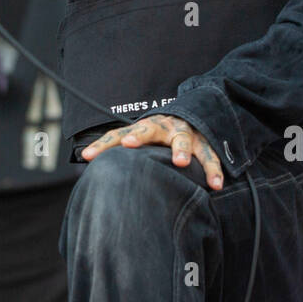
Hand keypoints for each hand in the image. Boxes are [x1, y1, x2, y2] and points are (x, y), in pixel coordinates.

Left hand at [80, 114, 224, 190]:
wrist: (194, 116)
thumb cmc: (159, 135)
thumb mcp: (141, 138)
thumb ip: (118, 149)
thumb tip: (87, 163)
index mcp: (142, 128)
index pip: (117, 135)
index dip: (103, 145)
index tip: (88, 156)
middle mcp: (162, 127)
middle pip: (148, 129)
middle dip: (139, 135)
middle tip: (129, 143)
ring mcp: (185, 134)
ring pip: (183, 140)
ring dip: (181, 150)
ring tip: (180, 162)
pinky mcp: (204, 144)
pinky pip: (209, 157)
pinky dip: (213, 170)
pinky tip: (215, 185)